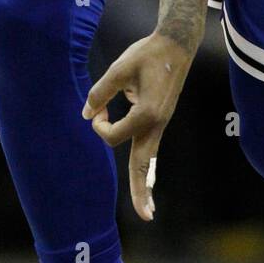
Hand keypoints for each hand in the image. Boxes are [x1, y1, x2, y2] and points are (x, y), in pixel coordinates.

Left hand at [82, 31, 193, 221]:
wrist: (177, 45)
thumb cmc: (148, 53)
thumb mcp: (120, 68)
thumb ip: (101, 91)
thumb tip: (86, 112)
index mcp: (147, 113)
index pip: (113, 135)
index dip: (98, 125)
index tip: (96, 107)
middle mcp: (157, 124)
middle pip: (145, 165)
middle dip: (143, 191)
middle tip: (146, 217)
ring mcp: (161, 124)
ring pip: (150, 159)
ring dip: (146, 183)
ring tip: (147, 208)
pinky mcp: (161, 120)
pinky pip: (151, 148)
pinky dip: (149, 166)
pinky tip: (149, 180)